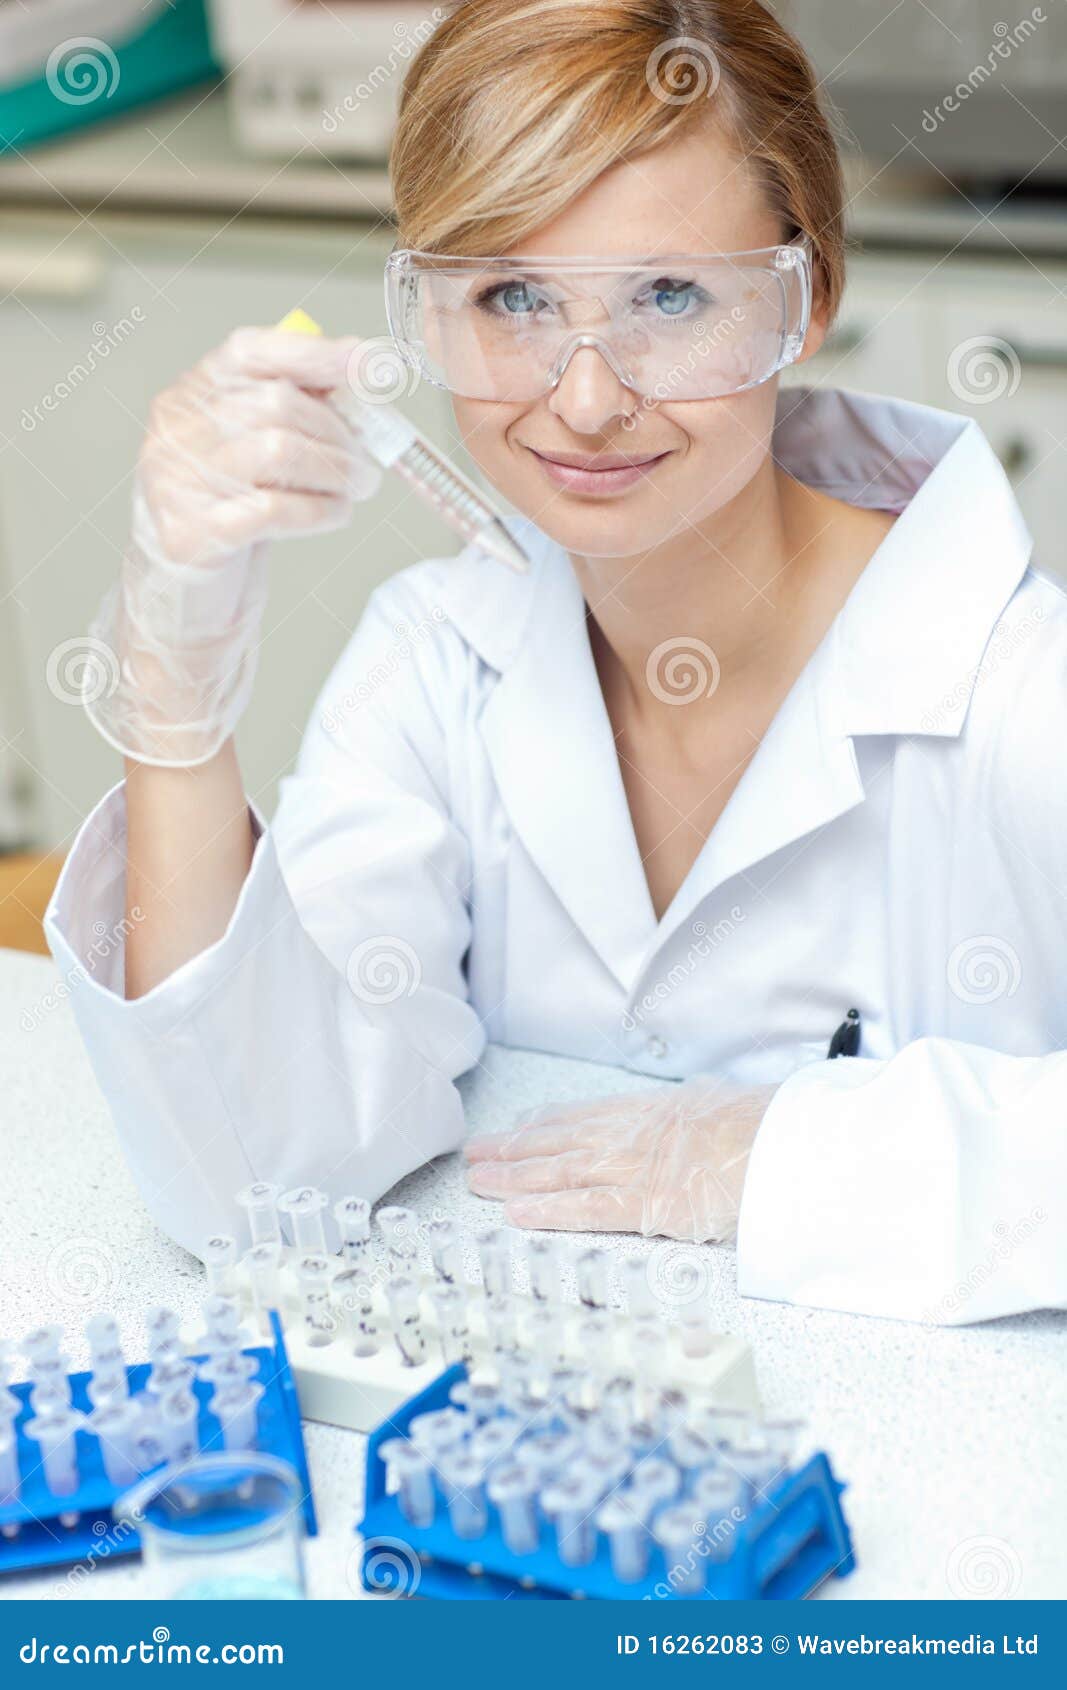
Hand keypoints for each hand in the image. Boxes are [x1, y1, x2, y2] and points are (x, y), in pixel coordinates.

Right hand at [85, 327, 382, 765]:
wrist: (185, 591)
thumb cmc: (226, 510)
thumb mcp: (251, 449)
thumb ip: (292, 407)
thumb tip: (359, 372)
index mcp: (188, 395)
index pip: (250, 352)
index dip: (314, 352)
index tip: (366, 361)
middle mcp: (175, 431)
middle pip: (276, 404)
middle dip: (337, 433)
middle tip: (367, 462)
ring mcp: (177, 482)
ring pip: (278, 451)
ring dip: (334, 470)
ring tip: (356, 488)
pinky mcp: (193, 533)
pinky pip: (274, 510)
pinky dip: (320, 510)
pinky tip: (335, 515)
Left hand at [465, 1077, 777, 1242]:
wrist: (782, 1139)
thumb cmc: (763, 1125)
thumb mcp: (722, 1106)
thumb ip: (695, 1115)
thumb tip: (697, 1111)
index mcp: (650, 1111)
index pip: (584, 1116)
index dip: (545, 1124)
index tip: (517, 1127)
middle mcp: (630, 1135)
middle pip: (559, 1141)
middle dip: (514, 1148)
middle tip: (476, 1152)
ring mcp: (632, 1168)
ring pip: (559, 1171)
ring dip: (513, 1176)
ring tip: (478, 1181)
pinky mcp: (642, 1205)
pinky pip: (584, 1209)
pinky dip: (546, 1211)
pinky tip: (515, 1214)